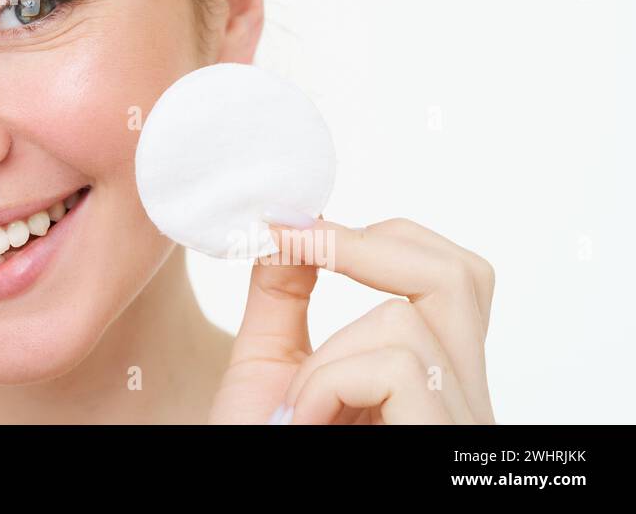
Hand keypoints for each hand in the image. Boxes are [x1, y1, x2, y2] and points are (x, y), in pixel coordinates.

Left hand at [206, 216, 494, 423]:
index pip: (451, 277)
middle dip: (370, 246)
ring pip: (413, 322)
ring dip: (328, 356)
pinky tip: (305, 425)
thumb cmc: (262, 448)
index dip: (378, 236)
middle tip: (300, 248)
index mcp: (431, 377)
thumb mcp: (268, 365)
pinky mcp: (441, 445)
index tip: (294, 227)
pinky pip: (400, 367)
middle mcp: (462, 402)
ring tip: (299, 411)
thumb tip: (291, 221)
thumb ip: (284, 295)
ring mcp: (459, 427)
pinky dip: (331, 383)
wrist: (242, 512)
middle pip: (461, 277)